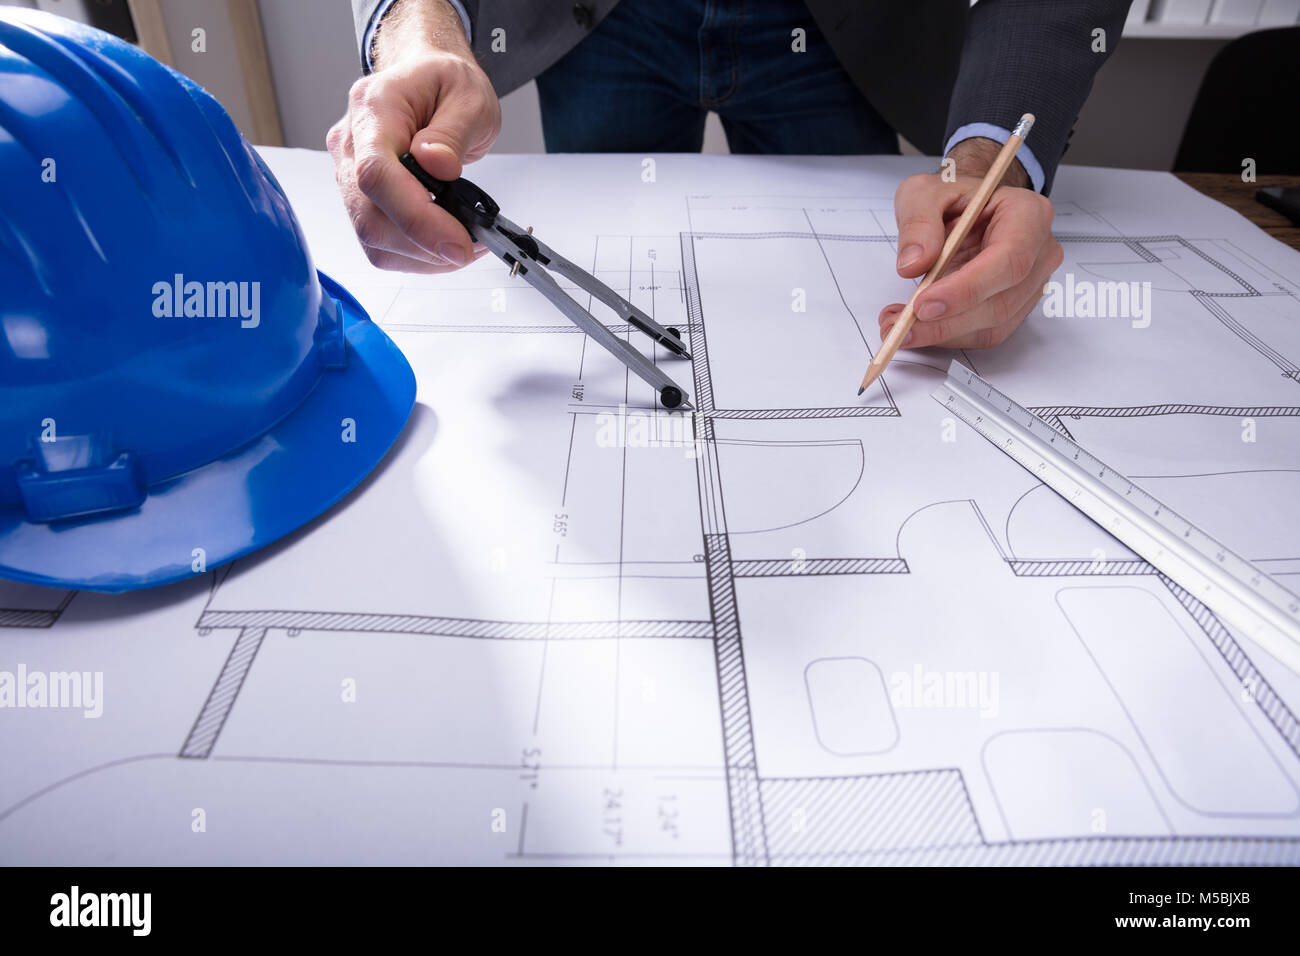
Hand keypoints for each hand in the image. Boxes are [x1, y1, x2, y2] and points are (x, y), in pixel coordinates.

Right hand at [326, 3, 500, 272]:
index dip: (416, 218)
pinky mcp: (360, 200)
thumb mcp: (469, 96)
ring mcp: (349, 174)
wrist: (426, 82)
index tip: (457, 243)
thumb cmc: (445, 84)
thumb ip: (453, 132)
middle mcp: (351, 143)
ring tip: (465, 243)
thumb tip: (438, 166)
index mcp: (374, 109)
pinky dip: (418, 255)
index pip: (376, 174)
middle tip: (472, 246)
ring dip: (424, 256)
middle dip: (426, 245)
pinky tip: (445, 243)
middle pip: (370, 217)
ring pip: (373, 238)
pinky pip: (381, 243)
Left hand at [879, 138, 1062, 349]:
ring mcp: (1031, 285)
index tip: (923, 305)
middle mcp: (1039, 253)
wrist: (967, 209)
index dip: (967, 288)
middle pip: (1000, 302)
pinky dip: (945, 336)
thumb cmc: (954, 196)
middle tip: (900, 326)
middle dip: (945, 322)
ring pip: (992, 326)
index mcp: (1028, 214)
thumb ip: (917, 223)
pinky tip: (914, 326)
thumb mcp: (924, 193)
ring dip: (940, 334)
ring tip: (897, 326)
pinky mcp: (1014, 309)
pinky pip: (982, 334)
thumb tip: (913, 263)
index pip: (1009, 259)